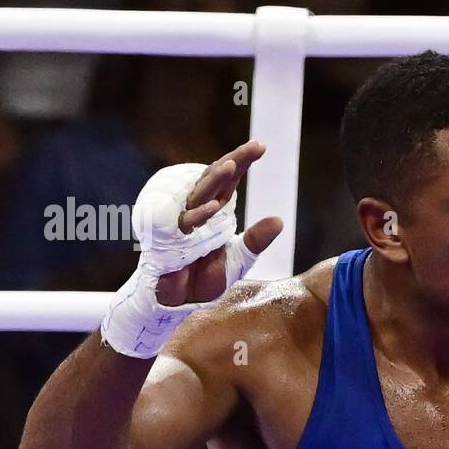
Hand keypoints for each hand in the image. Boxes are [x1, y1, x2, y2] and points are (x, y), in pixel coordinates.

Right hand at [156, 140, 283, 304]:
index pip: (229, 182)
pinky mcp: (170, 238)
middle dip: (233, 162)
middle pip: (214, 180)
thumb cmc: (204, 277)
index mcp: (215, 212)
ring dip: (214, 180)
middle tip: (254, 148)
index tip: (260, 146)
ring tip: (232, 167)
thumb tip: (279, 220)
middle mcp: (198, 211)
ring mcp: (182, 222)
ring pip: (198, 194)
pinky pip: (184, 222)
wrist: (179, 302)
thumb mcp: (238, 259)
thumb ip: (256, 240)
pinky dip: (200, 214)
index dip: (242, 162)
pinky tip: (215, 206)